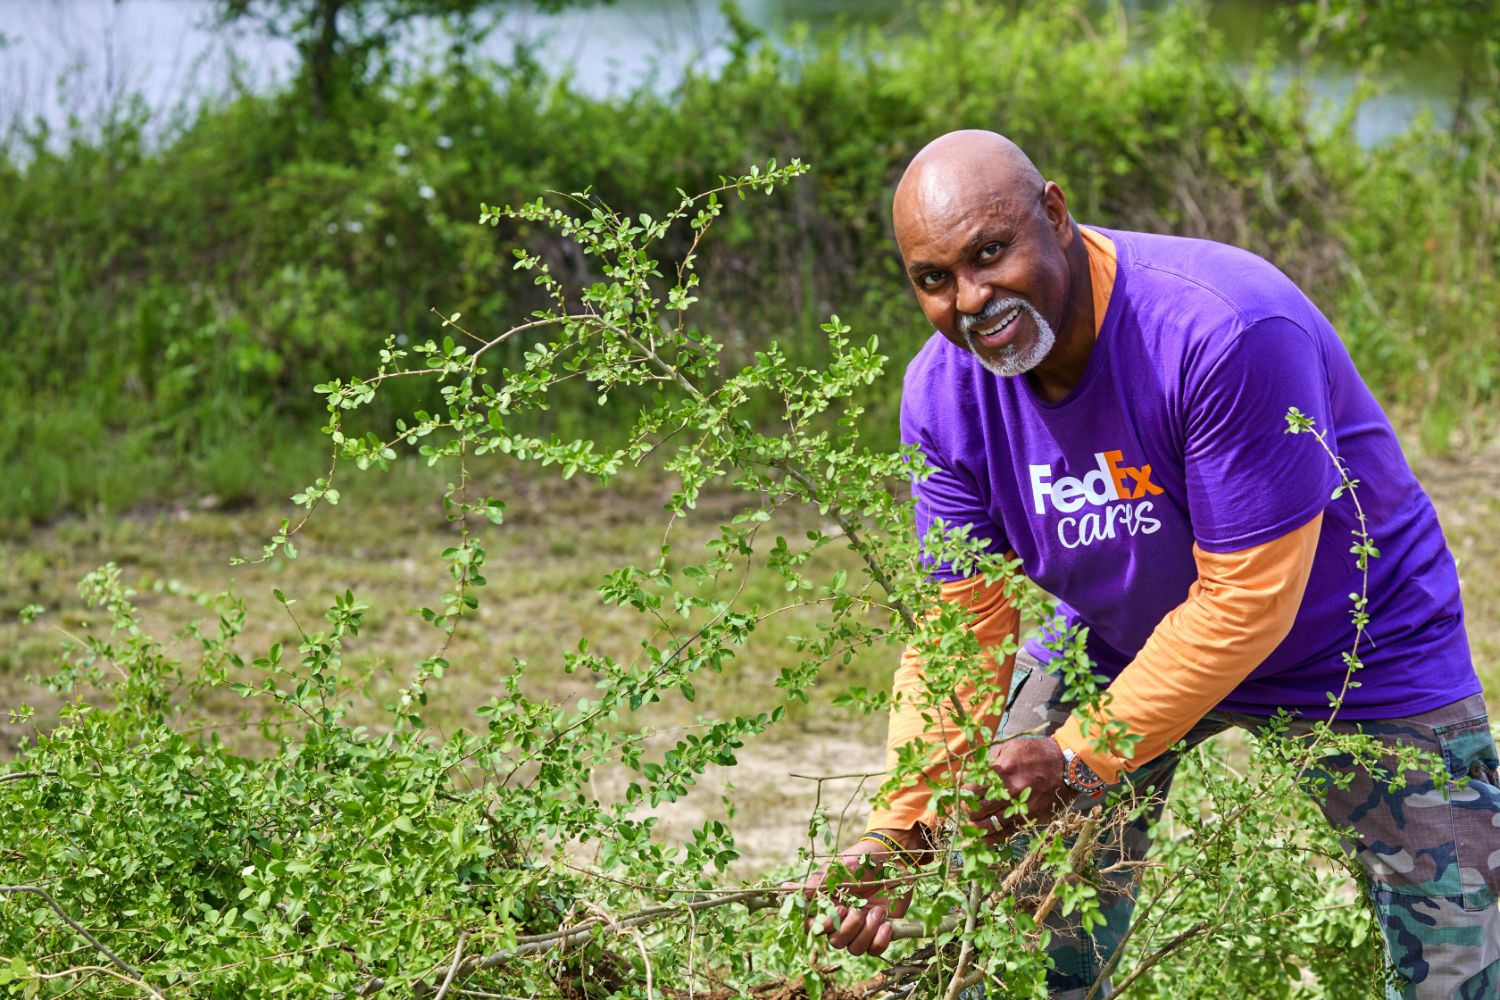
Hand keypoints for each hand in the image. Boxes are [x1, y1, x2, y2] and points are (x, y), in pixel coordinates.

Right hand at [789, 827, 923, 956]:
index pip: (815, 927)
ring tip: (877, 911)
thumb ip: (817, 881)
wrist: (890, 858)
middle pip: (836, 942)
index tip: (837, 911)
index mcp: (828, 906)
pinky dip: (881, 940)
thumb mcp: (837, 867)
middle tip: (858, 910)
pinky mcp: (879, 932)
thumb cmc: (859, 861)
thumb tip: (792, 890)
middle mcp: (842, 921)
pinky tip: (886, 923)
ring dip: (866, 932)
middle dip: (848, 928)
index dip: (823, 925)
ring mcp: (861, 929)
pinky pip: (875, 950)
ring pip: (855, 949)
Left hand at [965, 735, 1070, 840]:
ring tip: (968, 825)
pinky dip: (992, 838)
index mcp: (1003, 772)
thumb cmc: (1034, 754)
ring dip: (975, 827)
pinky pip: (1007, 833)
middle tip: (962, 809)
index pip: (973, 789)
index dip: (962, 793)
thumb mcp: (1009, 748)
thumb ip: (986, 761)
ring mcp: (1021, 808)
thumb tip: (965, 775)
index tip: (958, 794)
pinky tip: (981, 839)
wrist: (1066, 767)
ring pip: (991, 824)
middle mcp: (1011, 792)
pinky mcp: (1030, 819)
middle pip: (979, 809)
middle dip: (966, 811)